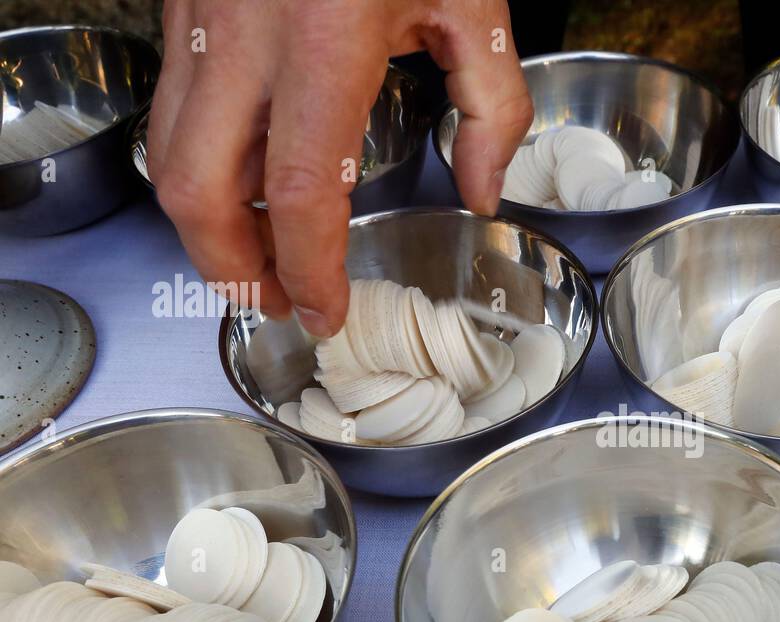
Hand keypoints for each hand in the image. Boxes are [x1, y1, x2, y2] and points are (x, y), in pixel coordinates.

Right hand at [148, 0, 532, 336]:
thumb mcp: (475, 6)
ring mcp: (200, 20)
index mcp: (327, 40)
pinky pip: (174, 109)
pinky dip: (201, 167)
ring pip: (167, 153)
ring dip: (204, 224)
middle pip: (198, 188)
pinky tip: (248, 187)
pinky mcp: (183, 9)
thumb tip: (482, 192)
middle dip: (227, 266)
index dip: (309, 269)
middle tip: (271, 302)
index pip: (304, 190)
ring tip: (258, 260)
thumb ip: (494, 108)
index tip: (325, 313)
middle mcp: (245, 36)